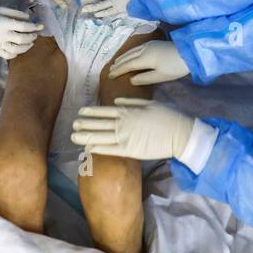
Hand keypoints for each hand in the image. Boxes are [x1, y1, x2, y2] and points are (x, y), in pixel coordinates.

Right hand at [0, 7, 42, 59]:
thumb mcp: (1, 9)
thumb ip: (15, 13)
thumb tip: (28, 18)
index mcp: (5, 23)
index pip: (24, 26)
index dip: (34, 26)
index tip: (41, 26)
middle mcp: (3, 35)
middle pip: (22, 39)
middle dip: (32, 37)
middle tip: (35, 34)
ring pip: (17, 50)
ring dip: (26, 47)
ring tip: (30, 43)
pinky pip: (8, 55)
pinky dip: (16, 54)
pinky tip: (19, 50)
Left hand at [71, 98, 194, 160]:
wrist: (180, 133)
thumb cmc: (167, 116)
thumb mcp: (149, 103)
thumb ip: (131, 102)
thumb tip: (116, 101)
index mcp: (128, 111)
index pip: (104, 110)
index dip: (91, 111)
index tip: (80, 111)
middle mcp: (123, 123)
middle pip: (99, 123)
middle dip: (85, 124)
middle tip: (73, 125)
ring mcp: (126, 137)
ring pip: (101, 136)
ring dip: (86, 136)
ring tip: (74, 137)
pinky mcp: (130, 150)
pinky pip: (110, 150)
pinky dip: (98, 149)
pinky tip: (88, 148)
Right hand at [107, 40, 189, 84]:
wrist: (189, 52)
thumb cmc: (175, 67)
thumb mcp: (161, 76)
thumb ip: (144, 78)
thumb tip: (131, 80)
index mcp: (145, 58)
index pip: (128, 65)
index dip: (118, 71)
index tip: (110, 75)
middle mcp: (144, 49)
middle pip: (127, 57)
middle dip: (118, 63)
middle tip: (109, 69)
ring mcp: (149, 45)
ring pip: (131, 51)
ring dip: (122, 57)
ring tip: (116, 62)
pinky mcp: (153, 43)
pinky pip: (136, 48)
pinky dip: (129, 52)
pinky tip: (129, 54)